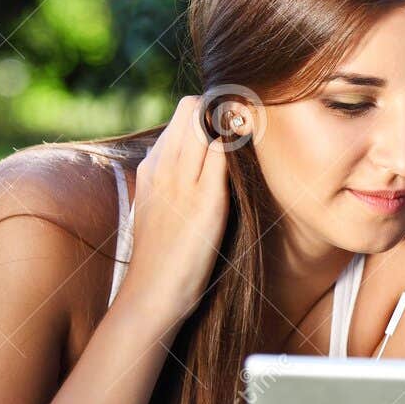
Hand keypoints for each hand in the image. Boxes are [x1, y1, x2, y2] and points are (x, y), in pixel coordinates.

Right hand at [113, 95, 230, 329]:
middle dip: (221, 110)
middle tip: (248, 126)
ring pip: (202, 123)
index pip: (182, 118)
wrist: (152, 293)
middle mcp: (163, 166)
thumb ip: (175, 183)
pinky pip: (221, 155)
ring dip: (231, 122)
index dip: (210, 116)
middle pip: (190, 110)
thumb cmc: (163, 257)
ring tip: (253, 135)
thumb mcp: (159, 209)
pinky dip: (236, 146)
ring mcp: (181, 181)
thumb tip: (203, 167)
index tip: (235, 126)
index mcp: (151, 167)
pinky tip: (251, 155)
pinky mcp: (204, 200)